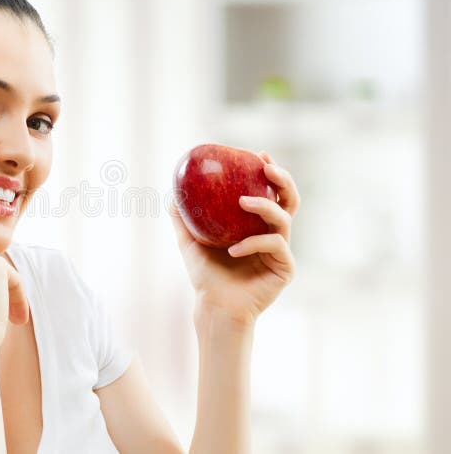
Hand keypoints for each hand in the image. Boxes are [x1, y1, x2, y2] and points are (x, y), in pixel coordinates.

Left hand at [168, 151, 298, 327]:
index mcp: (256, 225)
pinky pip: (274, 245)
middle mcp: (273, 234)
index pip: (270, 193)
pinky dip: (253, 243)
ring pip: (284, 219)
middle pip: (289, 200)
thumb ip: (183, 218)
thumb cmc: (205, 276)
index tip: (260, 154)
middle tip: (266, 168)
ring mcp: (281, 251)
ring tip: (243, 202)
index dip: (270, 172)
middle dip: (282, 180)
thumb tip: (172, 193)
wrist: (213, 306)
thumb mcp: (190, 241)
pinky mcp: (285, 268)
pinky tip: (233, 250)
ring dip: (265, 206)